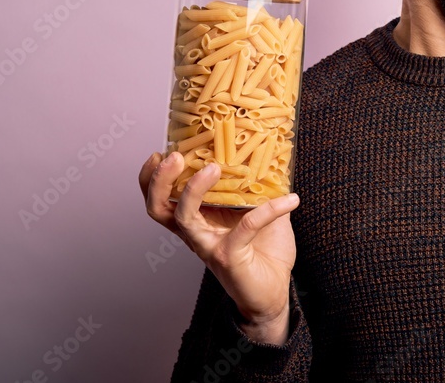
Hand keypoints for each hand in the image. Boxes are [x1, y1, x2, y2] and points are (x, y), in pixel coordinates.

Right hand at [139, 151, 299, 343]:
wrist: (273, 293)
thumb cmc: (263, 251)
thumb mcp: (259, 211)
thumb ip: (259, 187)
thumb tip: (275, 156)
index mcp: (197, 219)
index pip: (162, 199)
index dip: (153, 178)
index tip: (160, 152)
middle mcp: (196, 233)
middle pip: (159, 208)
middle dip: (159, 181)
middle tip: (173, 157)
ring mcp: (209, 245)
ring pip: (185, 218)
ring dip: (194, 190)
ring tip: (213, 168)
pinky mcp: (229, 257)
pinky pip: (245, 227)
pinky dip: (269, 209)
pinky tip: (291, 200)